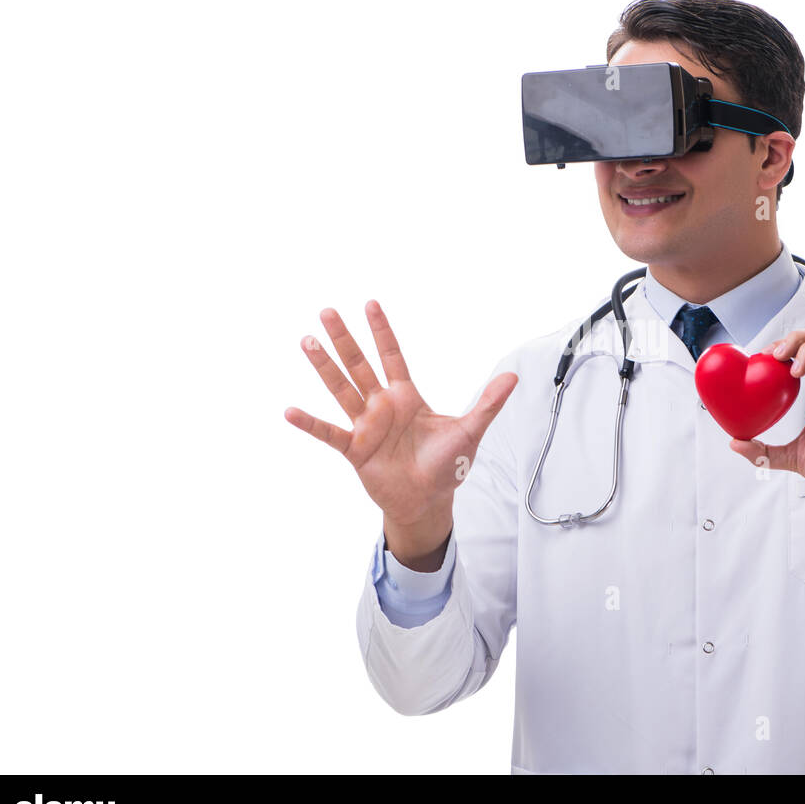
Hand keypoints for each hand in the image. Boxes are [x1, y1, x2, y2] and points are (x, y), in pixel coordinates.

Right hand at [284, 301, 517, 559]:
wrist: (429, 500)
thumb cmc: (447, 465)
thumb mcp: (471, 430)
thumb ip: (488, 403)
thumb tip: (514, 377)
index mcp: (407, 397)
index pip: (392, 355)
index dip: (382, 331)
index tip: (370, 303)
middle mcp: (382, 406)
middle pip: (360, 365)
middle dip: (345, 338)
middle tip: (328, 311)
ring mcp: (366, 426)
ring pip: (342, 390)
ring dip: (324, 367)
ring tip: (307, 341)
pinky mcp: (355, 450)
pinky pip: (329, 433)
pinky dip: (310, 423)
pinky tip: (290, 411)